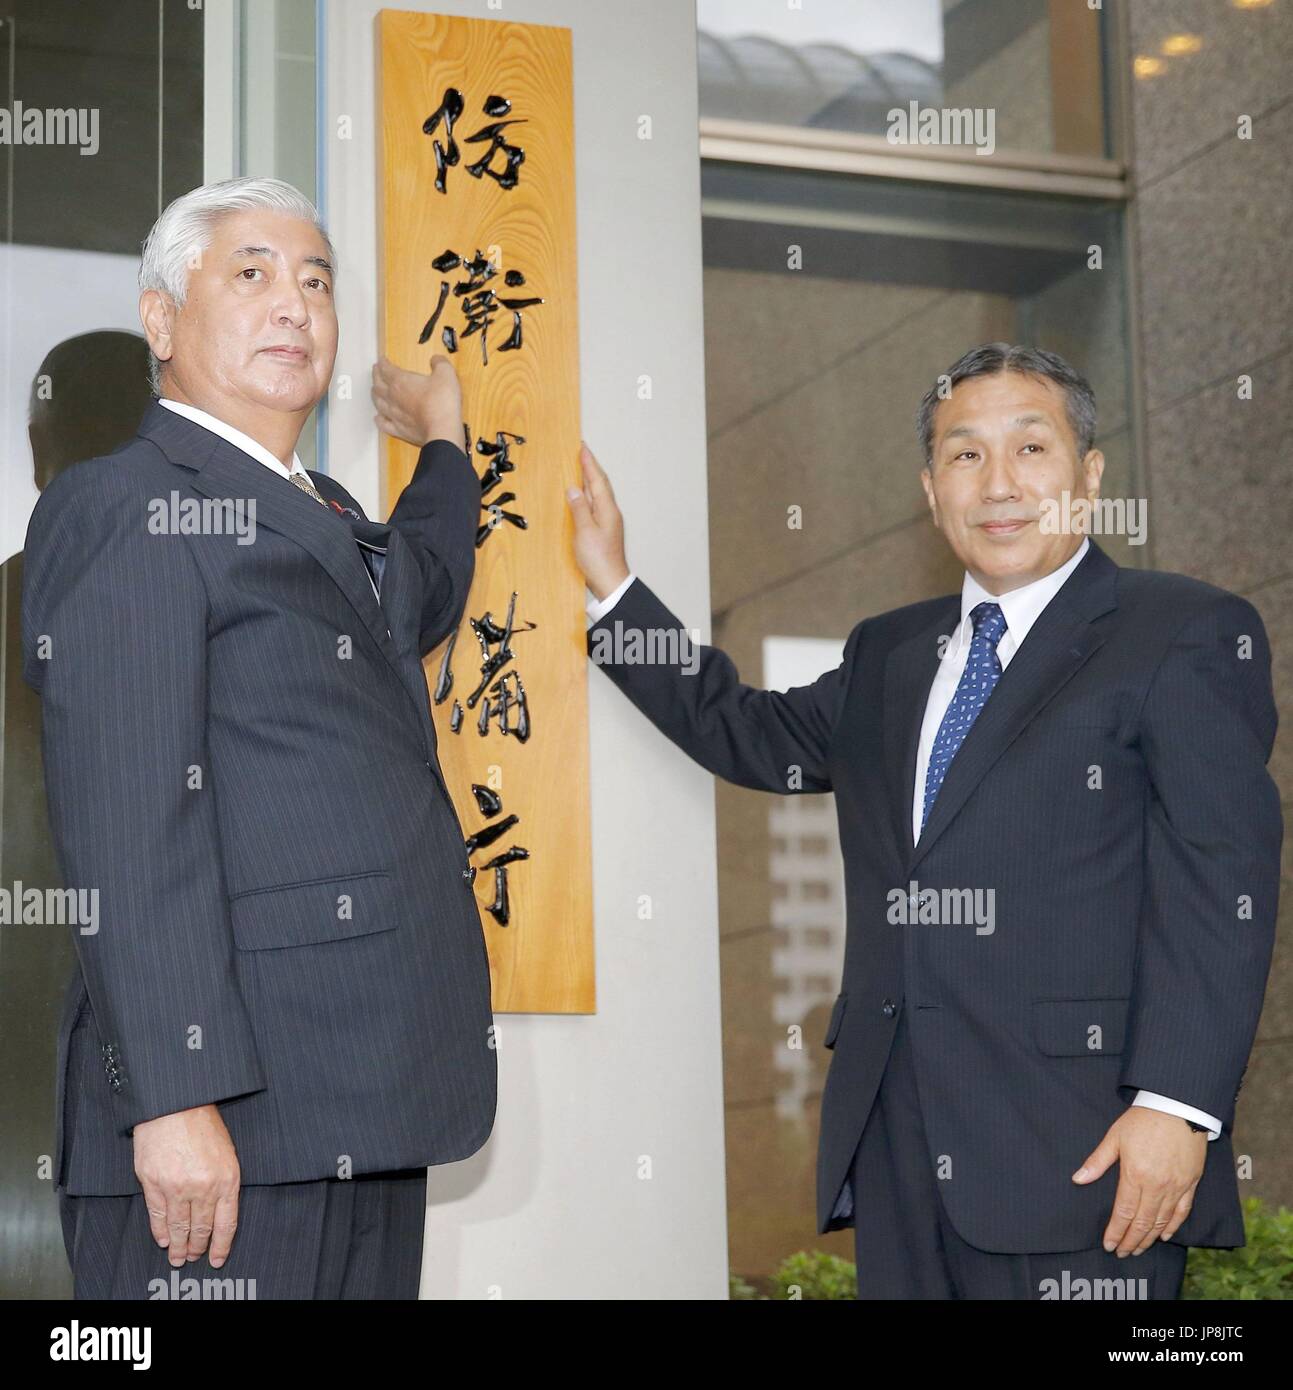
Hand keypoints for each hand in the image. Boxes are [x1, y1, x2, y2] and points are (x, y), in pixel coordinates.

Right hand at [133, 1103, 240, 1268]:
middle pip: (201, 1229)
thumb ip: (224, 1182)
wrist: (176, 1105)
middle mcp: (203, 1187)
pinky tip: (163, 1240)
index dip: (221, 1245)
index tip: (217, 1259)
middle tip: (194, 1257)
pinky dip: (160, 1231)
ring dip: (178, 1246)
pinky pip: (157, 1215)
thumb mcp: (227, 1152)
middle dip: (197, 1247)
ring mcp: (176, 1187)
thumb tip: (219, 1210)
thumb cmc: (204, 1124)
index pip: (226, 1223)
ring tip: (178, 1257)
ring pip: (178, 1227)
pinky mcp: (153, 1183)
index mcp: (227, 1178)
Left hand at [372, 354, 462, 447]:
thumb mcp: (446, 375)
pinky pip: (384, 424)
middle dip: (376, 376)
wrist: (442, 430)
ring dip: (375, 395)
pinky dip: (379, 419)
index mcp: (401, 381)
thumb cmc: (442, 403)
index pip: (386, 369)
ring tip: (375, 390)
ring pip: (378, 403)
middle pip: (378, 384)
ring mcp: (394, 415)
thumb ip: (440, 364)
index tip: (382, 360)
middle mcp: (393, 397)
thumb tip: (436, 360)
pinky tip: (378, 418)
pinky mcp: (399, 430)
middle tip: (376, 371)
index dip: (383, 363)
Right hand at [565, 441, 629, 601]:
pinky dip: (588, 495)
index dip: (589, 463)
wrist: (610, 582)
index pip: (597, 480)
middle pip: (600, 484)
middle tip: (581, 453)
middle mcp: (609, 512)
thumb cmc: (598, 559)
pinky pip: (594, 505)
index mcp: (607, 509)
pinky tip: (581, 497)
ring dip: (590, 480)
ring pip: (598, 494)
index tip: (582, 447)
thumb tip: (573, 489)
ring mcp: (607, 521)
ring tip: (581, 468)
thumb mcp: (585, 532)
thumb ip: (579, 508)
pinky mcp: (602, 530)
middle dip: (590, 467)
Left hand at [1072, 1107, 1206, 1255]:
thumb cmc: (1143, 1119)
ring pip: (1162, 1221)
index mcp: (1135, 1174)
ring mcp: (1176, 1186)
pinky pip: (1182, 1211)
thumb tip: (1078, 1179)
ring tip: (1138, 1249)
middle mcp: (1157, 1185)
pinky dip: (1173, 1226)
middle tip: (1121, 1253)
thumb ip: (1097, 1161)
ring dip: (1149, 1238)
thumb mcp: (1115, 1137)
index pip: (1124, 1212)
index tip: (1108, 1245)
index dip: (1115, 1231)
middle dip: (1130, 1241)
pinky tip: (1165, 1236)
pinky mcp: (1191, 1183)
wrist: (1178, 1106)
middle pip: (1142, 1222)